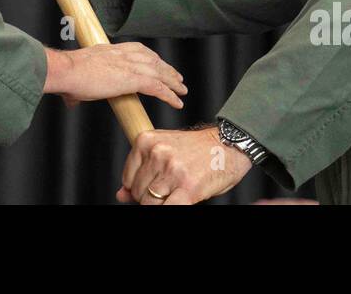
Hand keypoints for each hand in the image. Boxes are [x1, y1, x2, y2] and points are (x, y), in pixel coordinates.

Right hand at [43, 43, 185, 108]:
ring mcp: (129, 65)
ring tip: (182, 90)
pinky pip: (158, 87)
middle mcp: (123, 54)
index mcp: (111, 50)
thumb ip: (76, 90)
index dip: (152, 57)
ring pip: (159, 72)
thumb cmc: (66, 75)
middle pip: (153, 59)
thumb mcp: (75, 78)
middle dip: (167, 69)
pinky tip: (177, 101)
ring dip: (173, 82)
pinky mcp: (132, 78)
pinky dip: (169, 95)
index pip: (139, 50)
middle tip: (178, 78)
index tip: (159, 63)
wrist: (67, 71)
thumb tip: (70, 99)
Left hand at [117, 126, 252, 204]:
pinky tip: (179, 201)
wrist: (229, 144)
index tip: (154, 186)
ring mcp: (172, 170)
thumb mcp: (165, 151)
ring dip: (161, 203)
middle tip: (168, 190)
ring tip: (176, 193)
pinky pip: (167, 209)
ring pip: (150, 203)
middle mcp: (157, 153)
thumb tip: (121, 195)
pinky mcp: (187, 187)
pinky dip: (169, 208)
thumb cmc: (197, 149)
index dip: (139, 188)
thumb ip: (141, 172)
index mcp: (147, 141)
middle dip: (149, 197)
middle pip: (138, 192)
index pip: (128, 178)